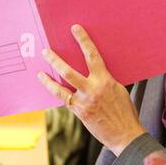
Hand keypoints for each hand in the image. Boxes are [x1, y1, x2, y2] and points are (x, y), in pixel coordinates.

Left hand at [38, 24, 144, 155]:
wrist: (125, 135)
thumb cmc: (125, 112)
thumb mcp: (119, 90)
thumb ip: (105, 81)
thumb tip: (94, 74)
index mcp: (106, 80)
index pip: (92, 55)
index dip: (83, 40)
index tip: (75, 29)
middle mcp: (93, 89)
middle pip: (69, 71)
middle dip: (55, 59)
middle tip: (46, 50)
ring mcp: (84, 101)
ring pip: (61, 86)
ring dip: (48, 78)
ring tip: (40, 71)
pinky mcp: (79, 112)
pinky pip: (63, 99)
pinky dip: (54, 90)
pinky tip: (48, 84)